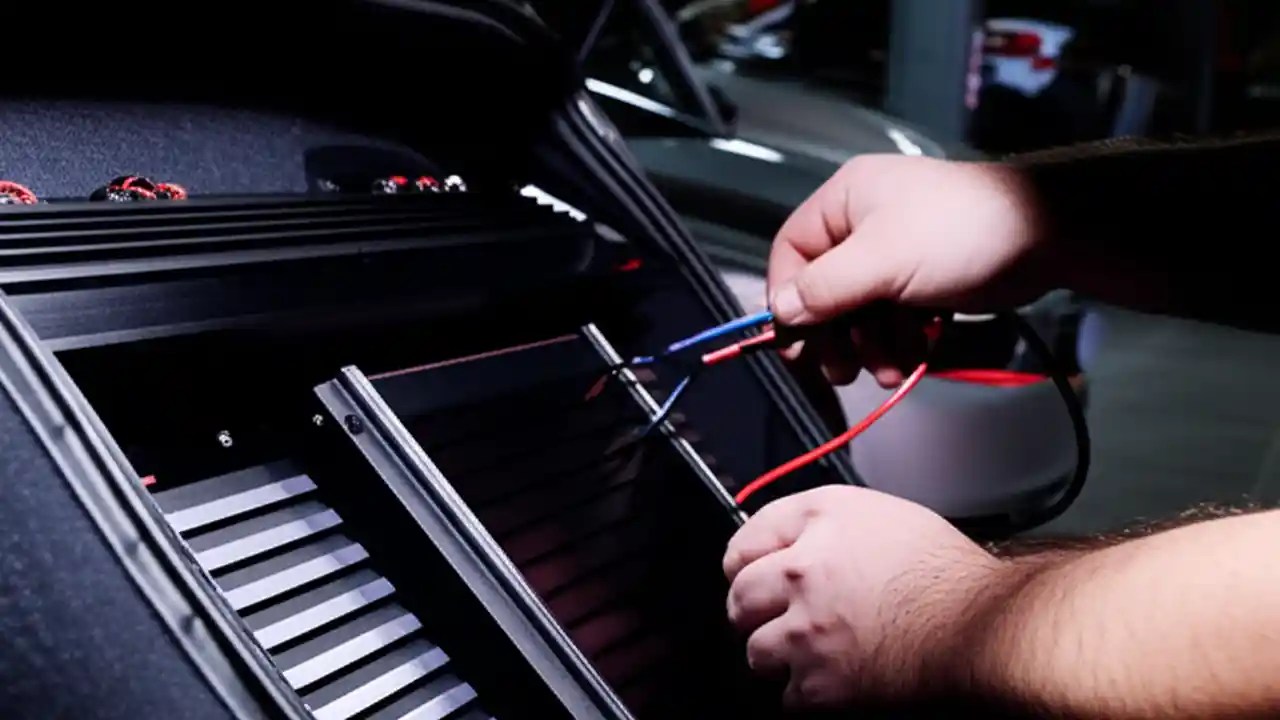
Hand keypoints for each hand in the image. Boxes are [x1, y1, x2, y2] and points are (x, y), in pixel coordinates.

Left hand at [723, 485, 1006, 709]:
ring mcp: (806, 630)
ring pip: (756, 650)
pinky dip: (807, 693)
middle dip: (754, 610)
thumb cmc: (948, 576)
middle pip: (738, 597)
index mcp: (819, 522)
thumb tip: (792, 540)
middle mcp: (803, 571)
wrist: (984, 627)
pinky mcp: (820, 683)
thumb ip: (828, 525)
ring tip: (812, 652)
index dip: (749, 561)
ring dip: (778, 655)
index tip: (752, 573)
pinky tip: (834, 678)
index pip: (744, 541)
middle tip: (777, 618)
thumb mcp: (885, 516)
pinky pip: (788, 696)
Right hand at [768, 155, 1051, 386]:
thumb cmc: (956, 235)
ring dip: (869, 346)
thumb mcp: (881, 261)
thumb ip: (824, 288)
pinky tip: (911, 360)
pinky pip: (890, 317)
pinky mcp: (922, 279)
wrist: (1044, 236)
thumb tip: (780, 312)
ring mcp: (895, 253)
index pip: (791, 252)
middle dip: (835, 334)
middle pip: (823, 289)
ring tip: (890, 369)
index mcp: (845, 201)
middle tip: (843, 371)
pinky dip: (897, 342)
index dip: (788, 299)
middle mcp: (863, 223)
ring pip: (859, 311)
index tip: (797, 343)